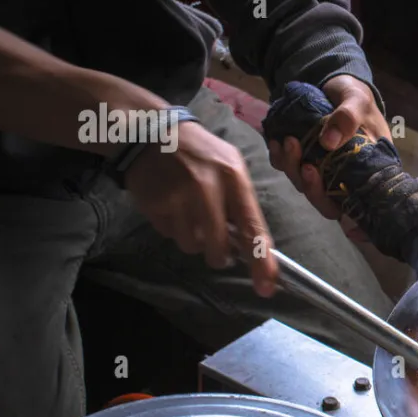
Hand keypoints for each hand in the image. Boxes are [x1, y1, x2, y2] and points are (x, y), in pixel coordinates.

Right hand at [126, 122, 278, 295]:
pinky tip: (172, 205)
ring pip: (192, 246)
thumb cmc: (200, 152)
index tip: (266, 286)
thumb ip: (242, 203)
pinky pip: (170, 235)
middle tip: (217, 246)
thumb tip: (253, 246)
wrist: (151, 130)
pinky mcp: (155, 205)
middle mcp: (207, 188)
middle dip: (220, 255)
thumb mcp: (230, 165)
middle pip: (219, 248)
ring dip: (194, 239)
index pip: (252, 228)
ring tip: (189, 212)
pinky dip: (173, 228)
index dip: (261, 262)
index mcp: (234, 178)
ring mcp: (178, 198)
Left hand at [266, 74, 386, 230]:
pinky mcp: (302, 159)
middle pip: (330, 203)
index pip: (367, 206)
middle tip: (307, 166)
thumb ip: (347, 118)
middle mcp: (345, 178)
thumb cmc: (355, 96)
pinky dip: (280, 160)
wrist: (332, 84)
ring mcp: (322, 171)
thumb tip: (329, 142)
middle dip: (314, 191)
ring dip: (294, 170)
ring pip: (306, 187)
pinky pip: (288, 169)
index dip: (362, 225)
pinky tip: (276, 142)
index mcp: (369, 171)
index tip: (352, 230)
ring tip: (289, 142)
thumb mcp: (358, 100)